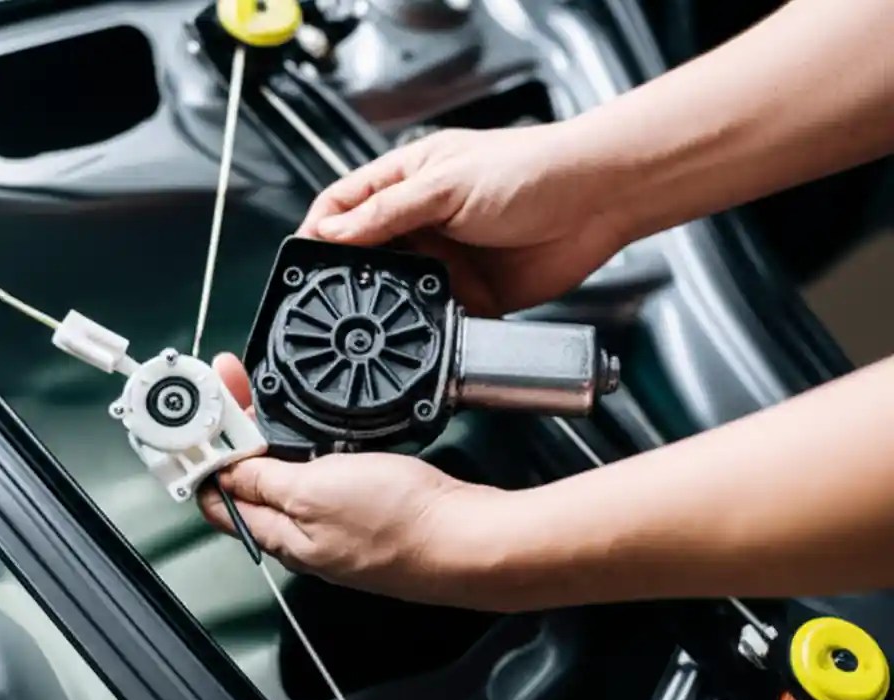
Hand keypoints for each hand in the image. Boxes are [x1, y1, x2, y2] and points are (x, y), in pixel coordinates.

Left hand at [199, 353, 520, 607]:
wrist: (468, 537)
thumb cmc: (399, 523)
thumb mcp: (313, 491)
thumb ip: (264, 483)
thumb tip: (222, 477)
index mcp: (281, 534)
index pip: (220, 498)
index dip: (204, 454)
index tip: (198, 417)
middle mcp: (305, 535)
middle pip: (253, 482)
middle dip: (237, 432)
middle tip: (232, 385)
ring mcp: (338, 522)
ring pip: (289, 477)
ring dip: (273, 438)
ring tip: (262, 400)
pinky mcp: (369, 508)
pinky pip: (326, 477)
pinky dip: (313, 448)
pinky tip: (319, 430)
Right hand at [298, 125, 629, 315]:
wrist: (597, 201)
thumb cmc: (532, 170)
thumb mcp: (446, 185)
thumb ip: (387, 213)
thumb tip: (330, 232)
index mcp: (407, 181)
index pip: (343, 206)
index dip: (318, 231)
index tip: (300, 261)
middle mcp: (422, 221)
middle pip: (363, 254)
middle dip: (346, 276)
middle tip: (333, 299)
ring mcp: (446, 259)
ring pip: (397, 291)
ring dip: (387, 305)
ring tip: (376, 317)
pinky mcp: (473, 294)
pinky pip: (436, 317)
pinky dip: (426, 328)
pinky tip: (419, 331)